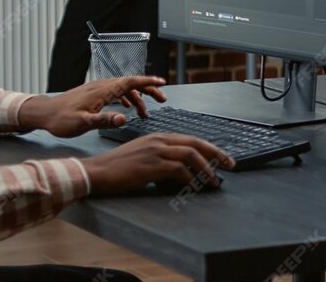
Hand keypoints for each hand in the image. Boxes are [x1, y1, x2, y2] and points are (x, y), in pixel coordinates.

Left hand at [19, 76, 168, 137]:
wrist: (43, 113)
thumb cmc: (60, 119)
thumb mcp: (83, 123)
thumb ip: (104, 120)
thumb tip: (124, 119)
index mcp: (103, 91)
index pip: (131, 82)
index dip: (148, 82)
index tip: (162, 83)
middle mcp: (102, 86)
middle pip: (131, 83)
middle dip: (148, 90)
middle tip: (162, 99)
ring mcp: (97, 89)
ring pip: (124, 89)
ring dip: (138, 98)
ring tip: (145, 112)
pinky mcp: (93, 94)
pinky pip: (115, 93)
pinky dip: (126, 99)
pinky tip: (126, 109)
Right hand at [81, 133, 233, 194]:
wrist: (95, 172)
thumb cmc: (116, 168)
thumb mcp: (143, 157)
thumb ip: (162, 159)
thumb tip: (182, 173)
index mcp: (158, 137)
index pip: (191, 139)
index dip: (209, 148)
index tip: (222, 158)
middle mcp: (159, 140)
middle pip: (196, 144)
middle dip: (216, 154)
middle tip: (230, 165)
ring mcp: (155, 151)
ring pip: (190, 156)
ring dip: (206, 169)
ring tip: (214, 181)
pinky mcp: (151, 165)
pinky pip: (178, 170)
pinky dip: (190, 179)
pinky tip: (194, 187)